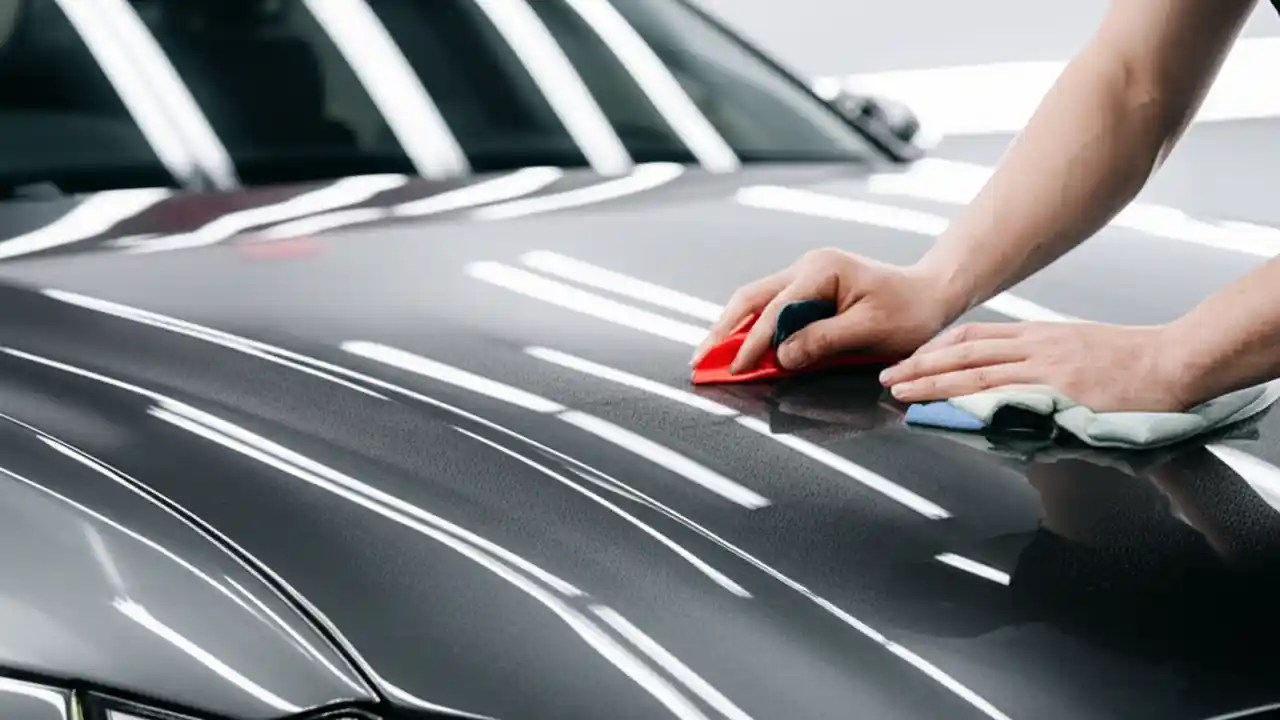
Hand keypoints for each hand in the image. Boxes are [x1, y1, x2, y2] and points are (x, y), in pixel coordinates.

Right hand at [691, 248, 962, 373]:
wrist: (930, 294)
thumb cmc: (909, 311)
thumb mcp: (870, 330)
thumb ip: (823, 341)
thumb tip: (782, 356)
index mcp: (822, 270)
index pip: (775, 310)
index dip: (752, 342)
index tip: (734, 368)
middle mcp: (806, 266)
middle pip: (751, 297)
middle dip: (723, 330)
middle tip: (700, 360)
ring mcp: (804, 275)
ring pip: (754, 300)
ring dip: (730, 328)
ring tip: (708, 355)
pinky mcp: (806, 289)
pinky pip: (769, 307)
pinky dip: (749, 327)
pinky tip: (735, 346)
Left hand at [879, 321, 1190, 411]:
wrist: (1174, 360)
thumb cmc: (1131, 360)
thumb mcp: (1077, 349)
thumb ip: (1041, 364)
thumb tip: (1010, 386)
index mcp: (1037, 335)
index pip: (974, 337)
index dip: (937, 349)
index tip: (909, 359)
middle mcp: (1035, 346)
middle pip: (965, 354)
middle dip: (921, 366)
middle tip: (888, 377)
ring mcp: (1046, 368)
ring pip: (977, 375)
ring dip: (934, 384)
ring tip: (903, 393)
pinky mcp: (1061, 391)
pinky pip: (1009, 397)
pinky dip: (975, 403)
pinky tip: (950, 409)